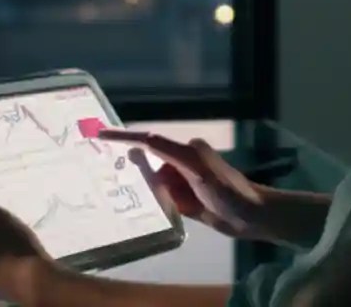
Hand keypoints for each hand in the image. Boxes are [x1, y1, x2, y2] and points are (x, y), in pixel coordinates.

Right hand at [99, 130, 273, 241]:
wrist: (250, 215)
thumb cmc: (227, 189)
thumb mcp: (198, 171)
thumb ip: (171, 158)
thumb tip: (143, 145)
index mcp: (184, 151)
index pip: (149, 141)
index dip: (124, 137)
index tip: (100, 135)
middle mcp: (181, 163)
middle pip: (150, 165)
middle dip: (137, 172)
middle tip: (114, 175)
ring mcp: (183, 182)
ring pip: (155, 183)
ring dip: (149, 191)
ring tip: (137, 197)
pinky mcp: (186, 200)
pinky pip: (163, 198)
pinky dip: (157, 203)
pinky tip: (151, 210)